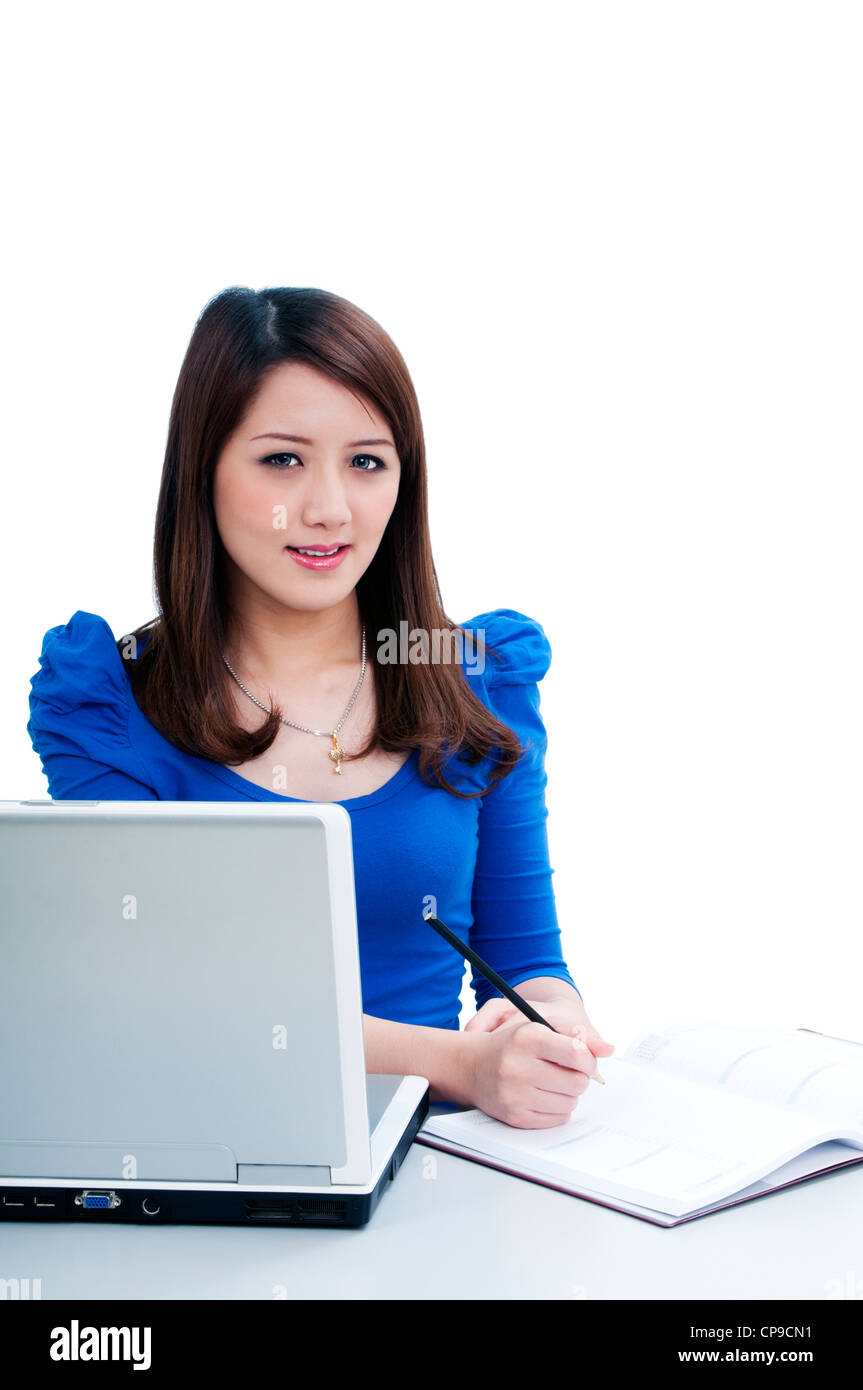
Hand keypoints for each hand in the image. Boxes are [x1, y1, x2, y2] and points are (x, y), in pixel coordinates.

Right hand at [462, 997, 614, 1128]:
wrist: (471, 1066)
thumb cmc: (511, 1043)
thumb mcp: (539, 1025)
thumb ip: (575, 1033)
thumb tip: (607, 1048)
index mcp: (526, 1037)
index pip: (576, 1053)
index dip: (588, 1059)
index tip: (584, 1059)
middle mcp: (518, 1066)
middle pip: (578, 1082)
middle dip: (578, 1077)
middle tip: (566, 1071)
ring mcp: (515, 1094)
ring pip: (570, 1103)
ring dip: (567, 1093)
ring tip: (551, 1082)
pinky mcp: (515, 1116)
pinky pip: (557, 1119)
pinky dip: (556, 1109)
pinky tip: (542, 1095)